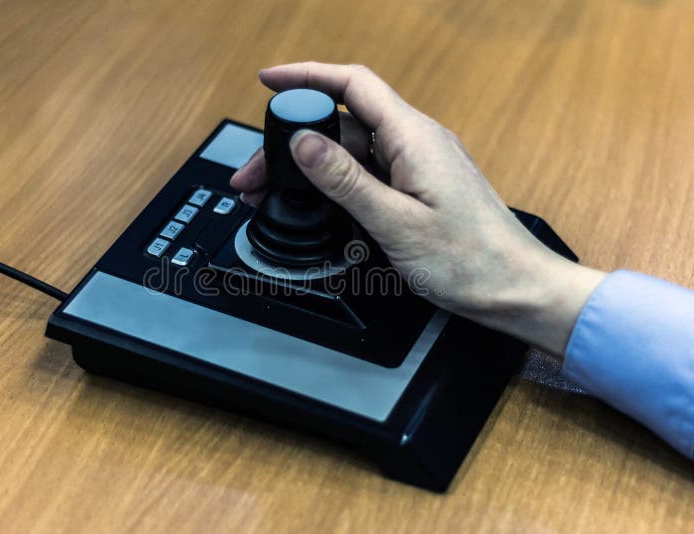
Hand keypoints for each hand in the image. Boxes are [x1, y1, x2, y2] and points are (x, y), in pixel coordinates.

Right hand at [231, 62, 604, 354]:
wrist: (515, 289)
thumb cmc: (470, 261)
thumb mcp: (396, 222)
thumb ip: (346, 180)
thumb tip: (304, 141)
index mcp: (414, 138)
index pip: (353, 85)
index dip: (307, 76)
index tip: (268, 81)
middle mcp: (416, 142)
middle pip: (343, 123)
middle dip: (294, 139)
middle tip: (255, 172)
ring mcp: (417, 165)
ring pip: (351, 152)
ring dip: (310, 168)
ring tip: (272, 195)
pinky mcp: (417, 187)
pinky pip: (369, 173)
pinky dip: (335, 184)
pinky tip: (314, 206)